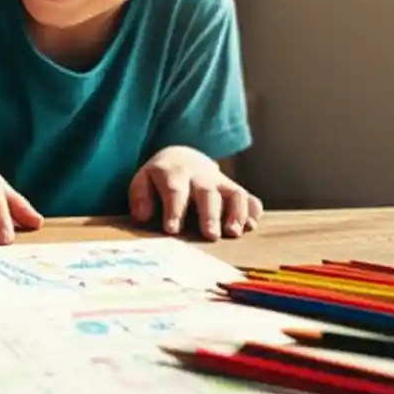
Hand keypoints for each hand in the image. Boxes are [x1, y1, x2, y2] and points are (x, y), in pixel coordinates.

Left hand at [128, 146, 261, 239]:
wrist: (183, 158)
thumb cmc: (161, 178)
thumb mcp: (143, 181)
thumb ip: (140, 197)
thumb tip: (142, 217)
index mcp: (174, 174)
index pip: (175, 191)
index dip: (174, 210)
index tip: (172, 230)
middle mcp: (201, 176)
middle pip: (207, 193)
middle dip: (210, 214)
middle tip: (210, 235)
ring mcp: (221, 182)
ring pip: (234, 193)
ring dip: (237, 213)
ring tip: (234, 234)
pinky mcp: (234, 188)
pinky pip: (249, 197)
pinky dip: (253, 211)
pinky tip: (252, 226)